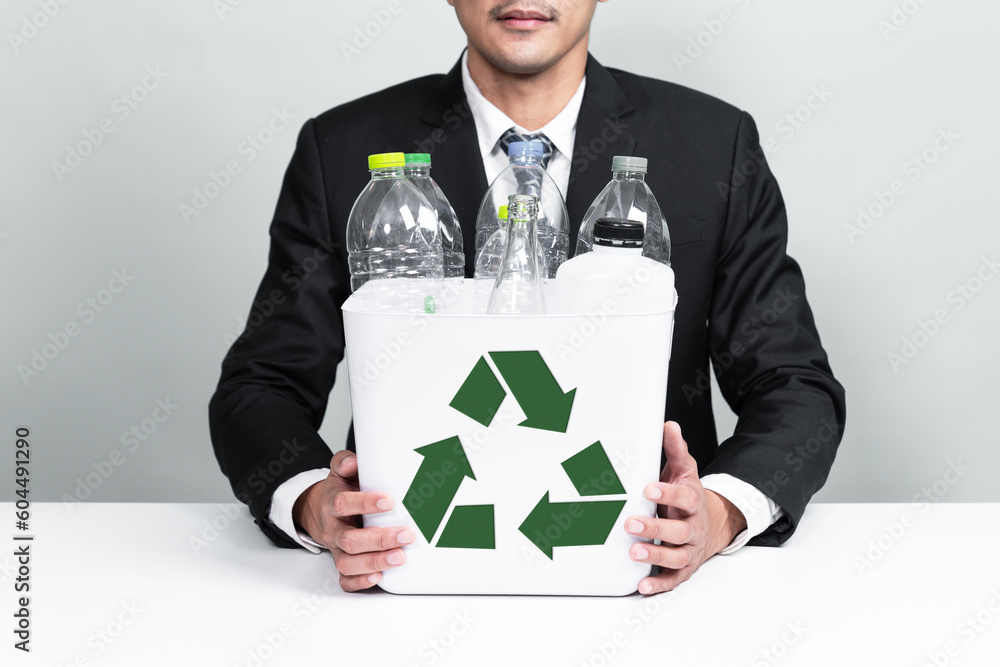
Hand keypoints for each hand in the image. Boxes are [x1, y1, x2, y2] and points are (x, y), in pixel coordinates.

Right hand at [293, 450, 412, 591]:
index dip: (365, 503)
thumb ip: (345, 462)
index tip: (388, 501)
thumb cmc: (342, 491)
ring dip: (374, 561)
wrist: (323, 512)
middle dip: (379, 539)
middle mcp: (334, 529)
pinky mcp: (343, 563)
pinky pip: (345, 580)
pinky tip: (379, 576)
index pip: (343, 504)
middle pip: (349, 539)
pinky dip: (360, 582)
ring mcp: (337, 549)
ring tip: (399, 557)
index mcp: (333, 504)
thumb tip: (353, 462)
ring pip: (348, 563)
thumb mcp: (341, 471)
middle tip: (406, 534)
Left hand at [623, 421, 746, 594]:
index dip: (668, 493)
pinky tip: (642, 585)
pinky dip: (658, 584)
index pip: (684, 497)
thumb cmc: (688, 497)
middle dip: (656, 527)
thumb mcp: (684, 470)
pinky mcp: (683, 568)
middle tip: (631, 523)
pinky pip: (673, 579)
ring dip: (656, 555)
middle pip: (679, 530)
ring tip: (635, 552)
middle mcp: (693, 528)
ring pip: (676, 556)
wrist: (711, 523)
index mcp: (692, 502)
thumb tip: (669, 426)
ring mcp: (689, 550)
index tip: (649, 489)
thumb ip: (675, 450)